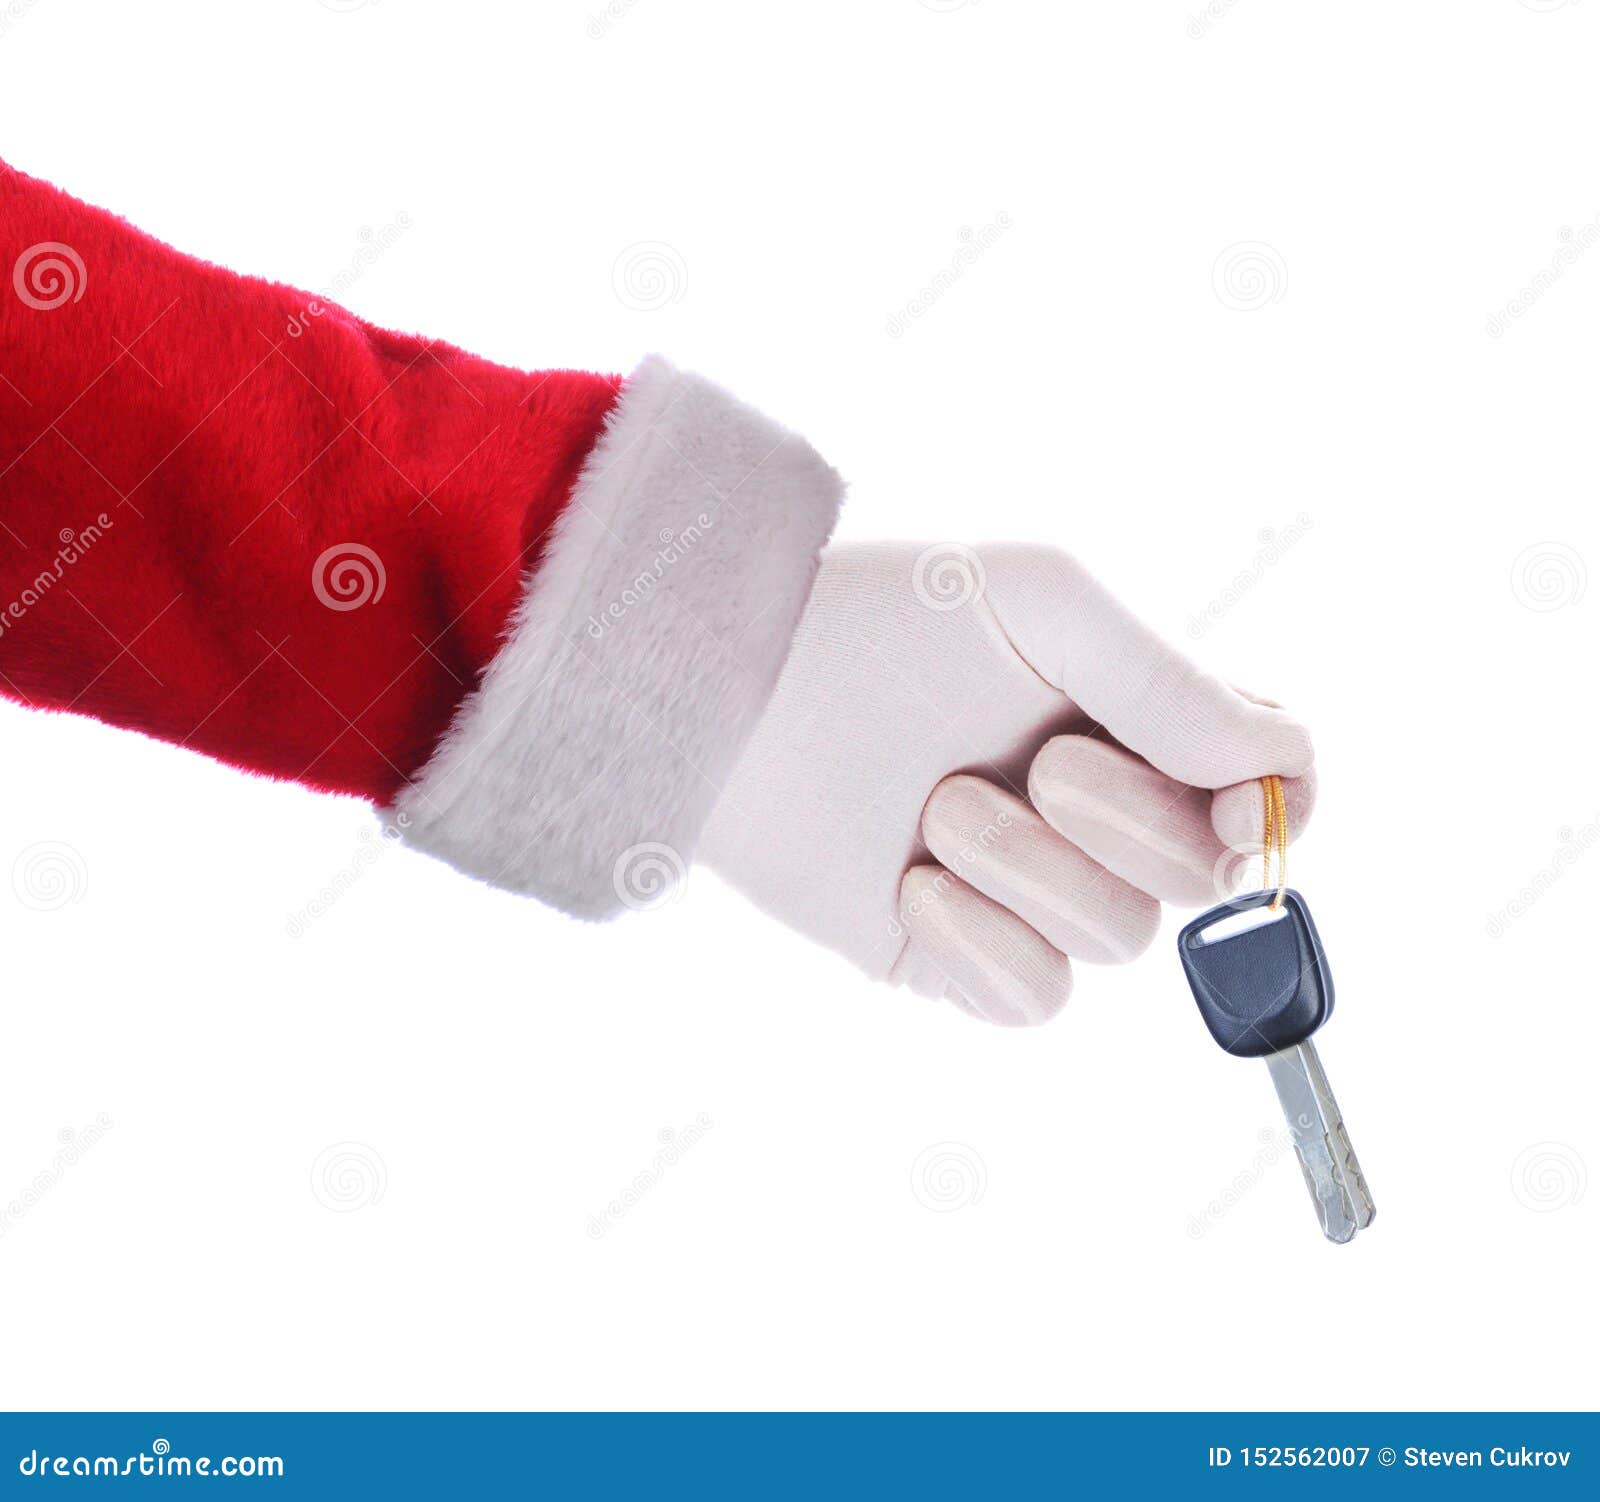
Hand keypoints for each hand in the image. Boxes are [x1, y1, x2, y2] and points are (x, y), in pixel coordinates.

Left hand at [697, 542, 1315, 1024]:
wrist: (735, 685)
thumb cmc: (883, 616)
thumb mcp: (1044, 601)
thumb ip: (1174, 682)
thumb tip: (1282, 772)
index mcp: (1138, 720)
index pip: (1272, 790)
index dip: (1274, 812)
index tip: (1233, 803)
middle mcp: (1098, 812)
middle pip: (1204, 877)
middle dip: (1130, 823)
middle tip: (1038, 762)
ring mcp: (1028, 890)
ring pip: (1117, 940)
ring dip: (1032, 871)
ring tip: (938, 805)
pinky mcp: (959, 954)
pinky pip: (1033, 999)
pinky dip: (985, 944)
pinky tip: (914, 886)